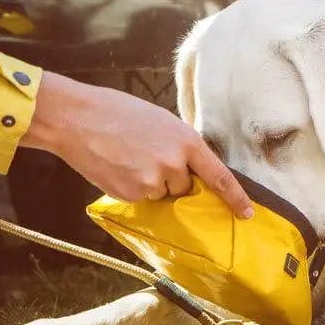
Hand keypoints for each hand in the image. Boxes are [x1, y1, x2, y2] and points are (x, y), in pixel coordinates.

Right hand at [19, 72, 252, 217]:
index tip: (247, 213)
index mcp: (187, 142)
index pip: (219, 176)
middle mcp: (174, 165)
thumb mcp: (161, 121)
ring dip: (152, 183)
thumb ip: (180, 145)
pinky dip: (133, 187)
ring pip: (162, 194)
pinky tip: (119, 167)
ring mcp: (152, 183)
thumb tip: (188, 169)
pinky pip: (142, 199)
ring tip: (129, 158)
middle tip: (148, 155)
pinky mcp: (131, 195)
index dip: (235, 197)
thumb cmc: (118, 112)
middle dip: (173, 178)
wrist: (78, 119)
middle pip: (186, 187)